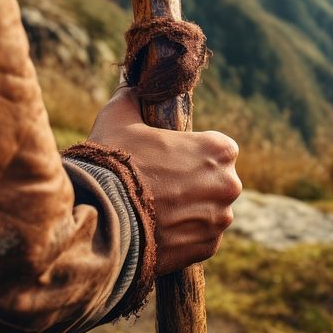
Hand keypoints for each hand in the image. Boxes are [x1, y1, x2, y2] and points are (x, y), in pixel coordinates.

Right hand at [86, 87, 240, 275]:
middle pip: (218, 181)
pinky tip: (160, 230)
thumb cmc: (114, 162)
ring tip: (158, 211)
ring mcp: (220, 219)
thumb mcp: (119, 117)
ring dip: (191, 211)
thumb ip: (130, 97)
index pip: (220, 149)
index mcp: (219, 149)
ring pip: (210, 211)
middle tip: (162, 186)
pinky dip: (185, 236)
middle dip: (195, 183)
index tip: (174, 159)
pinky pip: (201, 239)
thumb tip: (129, 84)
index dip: (196, 154)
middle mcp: (229, 184)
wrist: (103, 218)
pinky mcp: (208, 247)